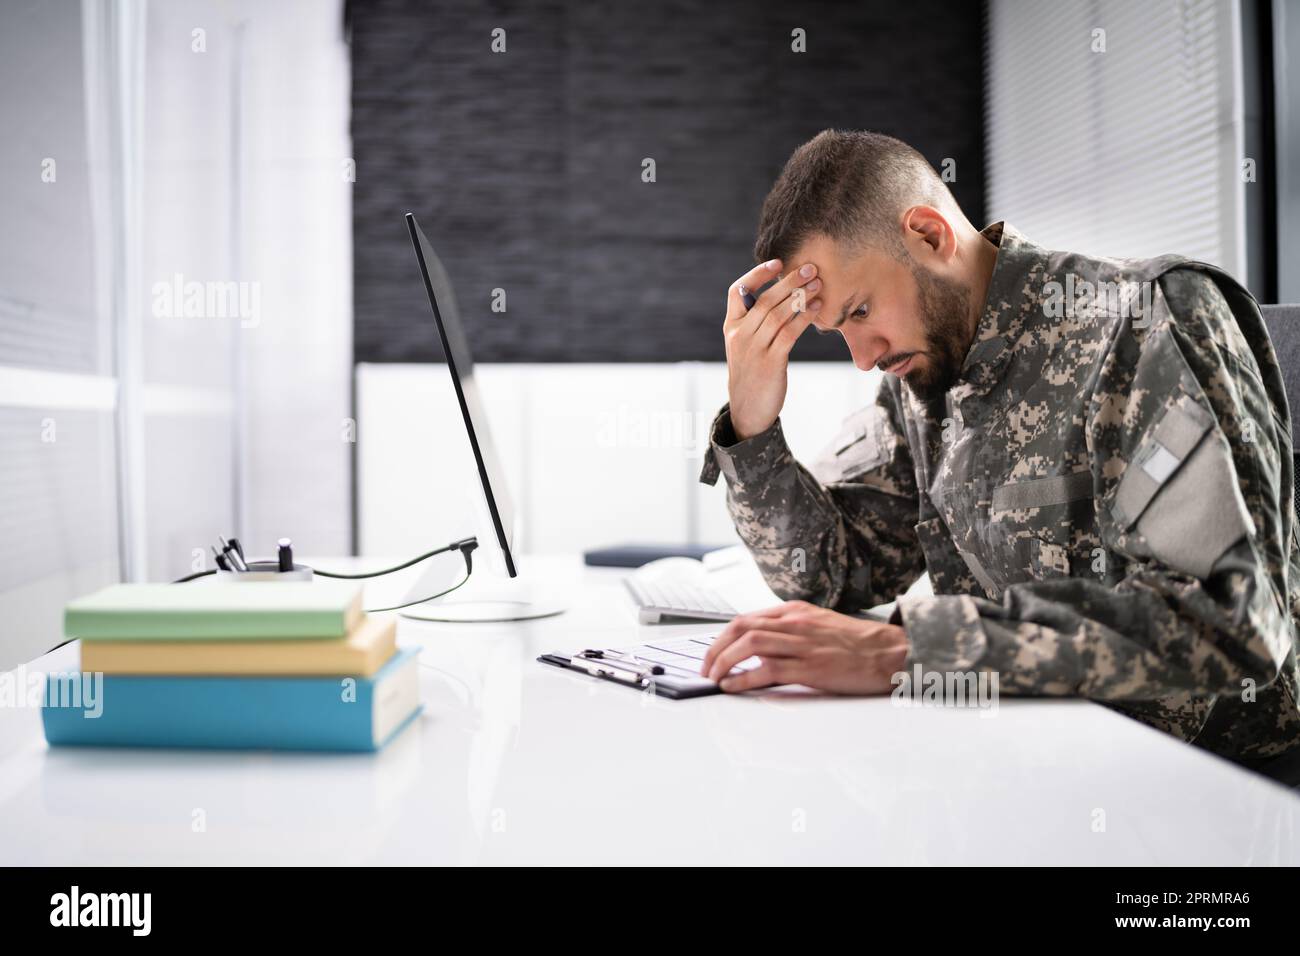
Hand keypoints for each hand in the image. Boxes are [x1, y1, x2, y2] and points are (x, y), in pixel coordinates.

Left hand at [700, 600, 908, 694]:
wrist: (889, 652)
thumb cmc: (856, 643)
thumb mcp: (818, 624)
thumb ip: (789, 630)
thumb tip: (758, 646)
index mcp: (794, 611)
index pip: (746, 618)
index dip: (721, 637)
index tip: (711, 652)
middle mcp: (795, 623)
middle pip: (740, 628)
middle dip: (714, 648)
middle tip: (705, 667)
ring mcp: (802, 644)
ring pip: (749, 645)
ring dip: (724, 661)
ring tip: (713, 678)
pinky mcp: (811, 668)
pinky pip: (768, 670)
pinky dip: (744, 678)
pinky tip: (733, 687)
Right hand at [724, 259, 822, 439]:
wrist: (748, 409)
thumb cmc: (753, 373)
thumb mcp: (746, 345)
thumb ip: (756, 322)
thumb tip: (782, 296)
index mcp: (731, 327)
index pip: (737, 291)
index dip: (757, 274)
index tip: (778, 262)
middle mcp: (739, 335)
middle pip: (765, 300)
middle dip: (789, 281)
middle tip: (810, 267)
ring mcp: (753, 349)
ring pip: (778, 314)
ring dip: (800, 296)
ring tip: (819, 284)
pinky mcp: (770, 362)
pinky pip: (789, 333)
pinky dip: (804, 318)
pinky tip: (817, 308)